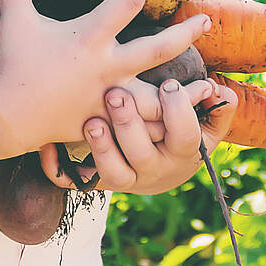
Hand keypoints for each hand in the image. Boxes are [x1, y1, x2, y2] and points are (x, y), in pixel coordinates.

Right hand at [0, 0, 210, 154]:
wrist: (7, 116)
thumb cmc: (13, 63)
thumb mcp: (15, 19)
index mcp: (89, 38)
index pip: (125, 2)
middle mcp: (106, 67)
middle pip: (159, 48)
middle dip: (186, 33)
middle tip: (206, 20)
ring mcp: (110, 98)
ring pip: (159, 97)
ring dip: (186, 93)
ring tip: (210, 86)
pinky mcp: (108, 123)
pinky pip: (142, 127)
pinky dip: (164, 126)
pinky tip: (182, 122)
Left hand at [38, 77, 237, 193]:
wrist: (156, 170)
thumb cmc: (178, 133)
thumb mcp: (204, 124)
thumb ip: (217, 108)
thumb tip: (220, 91)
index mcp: (180, 152)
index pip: (185, 136)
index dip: (178, 112)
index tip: (168, 84)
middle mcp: (151, 169)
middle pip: (142, 155)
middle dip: (129, 126)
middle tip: (117, 95)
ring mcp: (122, 178)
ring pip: (111, 172)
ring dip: (100, 147)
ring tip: (90, 121)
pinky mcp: (93, 181)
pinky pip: (71, 181)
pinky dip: (56, 166)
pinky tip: (45, 146)